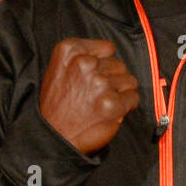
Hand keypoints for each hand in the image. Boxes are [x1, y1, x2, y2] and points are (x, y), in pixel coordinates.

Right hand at [39, 39, 139, 154]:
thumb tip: (109, 56)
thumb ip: (82, 56)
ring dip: (120, 93)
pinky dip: (126, 106)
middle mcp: (84, 63)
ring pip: (129, 80)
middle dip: (112, 79)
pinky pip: (134, 98)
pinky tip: (109, 112)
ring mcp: (99, 83)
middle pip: (119, 64)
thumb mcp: (58, 70)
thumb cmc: (56, 106)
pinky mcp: (112, 103)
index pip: (107, 48)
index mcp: (69, 51)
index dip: (104, 63)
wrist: (52, 137)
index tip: (95, 74)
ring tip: (101, 103)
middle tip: (95, 94)